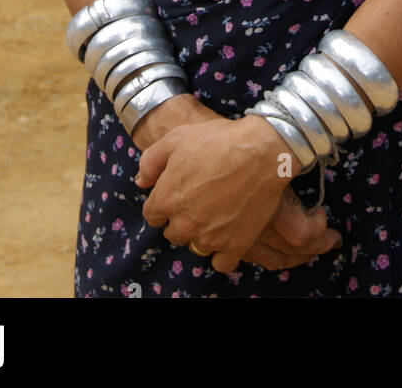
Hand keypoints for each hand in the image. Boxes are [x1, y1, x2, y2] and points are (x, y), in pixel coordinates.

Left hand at [132, 97, 341, 271]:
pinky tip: (227, 235)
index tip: (177, 194)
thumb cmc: (218, 141)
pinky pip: (221, 263)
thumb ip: (151, 161)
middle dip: (181, 219)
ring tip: (215, 214)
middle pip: (173, 233)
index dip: (163, 203)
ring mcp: (209, 237)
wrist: (260, 152)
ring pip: (196, 246)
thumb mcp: (176, 138)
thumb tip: (141, 182)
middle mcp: (184, 224)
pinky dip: (222, 252)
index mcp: (166, 200)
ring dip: (201, 234)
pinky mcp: (234, 245)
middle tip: (199, 201)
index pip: (152, 215)